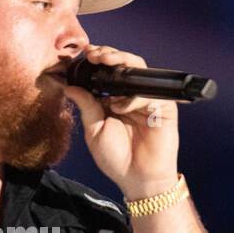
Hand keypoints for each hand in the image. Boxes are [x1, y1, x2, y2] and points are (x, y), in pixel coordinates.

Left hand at [62, 43, 181, 199]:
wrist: (137, 179)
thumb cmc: (116, 158)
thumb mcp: (94, 130)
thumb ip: (86, 106)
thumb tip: (69, 86)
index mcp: (114, 100)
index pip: (108, 73)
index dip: (97, 61)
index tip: (84, 54)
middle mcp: (131, 97)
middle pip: (125, 65)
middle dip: (110, 54)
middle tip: (94, 53)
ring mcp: (148, 101)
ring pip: (140, 71)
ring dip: (122, 62)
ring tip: (105, 61)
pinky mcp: (164, 109)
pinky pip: (150, 94)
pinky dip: (134, 96)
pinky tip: (121, 106)